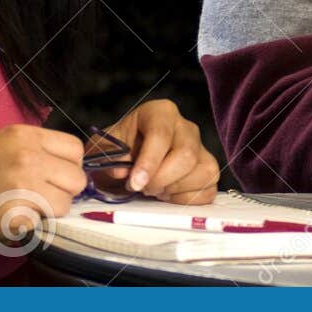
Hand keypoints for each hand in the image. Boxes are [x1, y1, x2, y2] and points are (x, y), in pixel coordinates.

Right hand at [0, 124, 87, 253]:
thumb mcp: (2, 148)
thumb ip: (36, 152)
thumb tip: (70, 169)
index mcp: (24, 135)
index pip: (75, 150)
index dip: (67, 168)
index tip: (52, 179)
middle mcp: (26, 155)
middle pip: (77, 178)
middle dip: (63, 193)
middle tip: (36, 199)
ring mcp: (22, 185)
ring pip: (65, 204)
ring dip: (49, 213)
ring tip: (22, 210)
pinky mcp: (16, 216)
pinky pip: (44, 225)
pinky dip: (31, 229)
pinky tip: (9, 223)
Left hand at [94, 99, 218, 204]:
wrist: (126, 162)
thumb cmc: (116, 152)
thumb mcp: (102, 150)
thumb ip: (106, 157)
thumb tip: (121, 171)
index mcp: (159, 113)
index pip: (161, 134)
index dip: (149, 162)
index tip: (135, 183)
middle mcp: (185, 126)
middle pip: (186, 155)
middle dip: (161, 179)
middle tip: (142, 188)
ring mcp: (201, 148)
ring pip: (203, 172)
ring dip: (175, 190)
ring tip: (155, 189)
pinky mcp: (207, 169)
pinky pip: (209, 189)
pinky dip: (187, 199)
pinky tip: (169, 195)